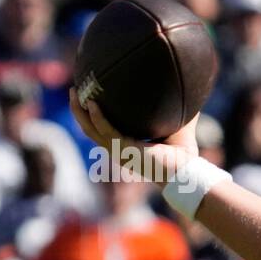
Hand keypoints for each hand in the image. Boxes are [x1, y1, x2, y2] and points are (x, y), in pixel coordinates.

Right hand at [69, 86, 199, 183]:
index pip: (101, 130)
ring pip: (90, 130)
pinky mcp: (125, 151)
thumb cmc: (183, 154)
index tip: (86, 95)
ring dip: (79, 112)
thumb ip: (174, 108)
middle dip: (78, 110)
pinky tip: (93, 103)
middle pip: (89, 128)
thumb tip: (185, 87)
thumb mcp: (175, 125)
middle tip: (74, 90)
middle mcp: (119, 149)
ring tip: (74, 92)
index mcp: (125, 146)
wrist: (187, 172)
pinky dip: (97, 117)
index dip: (90, 115)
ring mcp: (120, 151)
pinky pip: (106, 131)